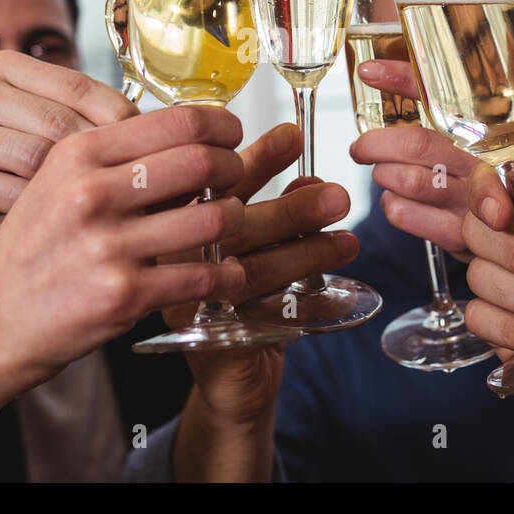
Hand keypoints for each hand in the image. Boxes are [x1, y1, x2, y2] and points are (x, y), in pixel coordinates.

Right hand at [0, 50, 135, 258]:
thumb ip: (73, 115)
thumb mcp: (24, 121)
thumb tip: (157, 129)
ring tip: (108, 209)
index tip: (155, 150)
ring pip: (39, 160)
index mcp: (4, 66)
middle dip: (106, 159)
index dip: (124, 119)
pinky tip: (65, 227)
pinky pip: (14, 197)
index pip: (79, 86)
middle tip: (140, 188)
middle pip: (62, 123)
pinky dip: (45, 216)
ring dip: (75, 190)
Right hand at [0, 105, 252, 390]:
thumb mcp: (57, 183)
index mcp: (77, 155)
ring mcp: (107, 247)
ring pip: (214, 218)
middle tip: (237, 177)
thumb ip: (114, 158)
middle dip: (234, 168)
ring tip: (231, 224)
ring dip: (236, 220)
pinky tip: (227, 272)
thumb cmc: (34, 249)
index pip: (177, 120)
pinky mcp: (123, 295)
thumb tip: (187, 135)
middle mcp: (91, 194)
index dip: (221, 125)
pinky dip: (227, 274)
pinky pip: (203, 277)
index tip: (231, 134)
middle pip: (202, 161)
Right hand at [162, 123, 357, 426]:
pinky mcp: (209, 340)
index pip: (203, 179)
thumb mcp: (244, 239)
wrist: (223, 377)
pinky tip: (334, 287)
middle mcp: (166, 258)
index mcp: (167, 219)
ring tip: (347, 238)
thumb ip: (266, 207)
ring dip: (304, 251)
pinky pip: (262, 313)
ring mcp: (182, 300)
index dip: (251, 158)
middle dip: (288, 208)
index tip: (293, 136)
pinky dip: (304, 297)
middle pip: (226, 224)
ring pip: (249, 269)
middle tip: (336, 194)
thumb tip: (311, 176)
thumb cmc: (230, 293)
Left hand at [348, 58, 476, 257]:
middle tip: (362, 147)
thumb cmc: (490, 169)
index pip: (438, 95)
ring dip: (384, 173)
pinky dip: (391, 203)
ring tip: (385, 171)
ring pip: (408, 181)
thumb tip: (370, 71)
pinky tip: (399, 198)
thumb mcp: (471, 126)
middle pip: (417, 144)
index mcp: (489, 129)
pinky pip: (405, 214)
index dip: (398, 79)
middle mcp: (483, 163)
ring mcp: (473, 202)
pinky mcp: (459, 235)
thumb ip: (425, 95)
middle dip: (376, 143)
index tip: (369, 73)